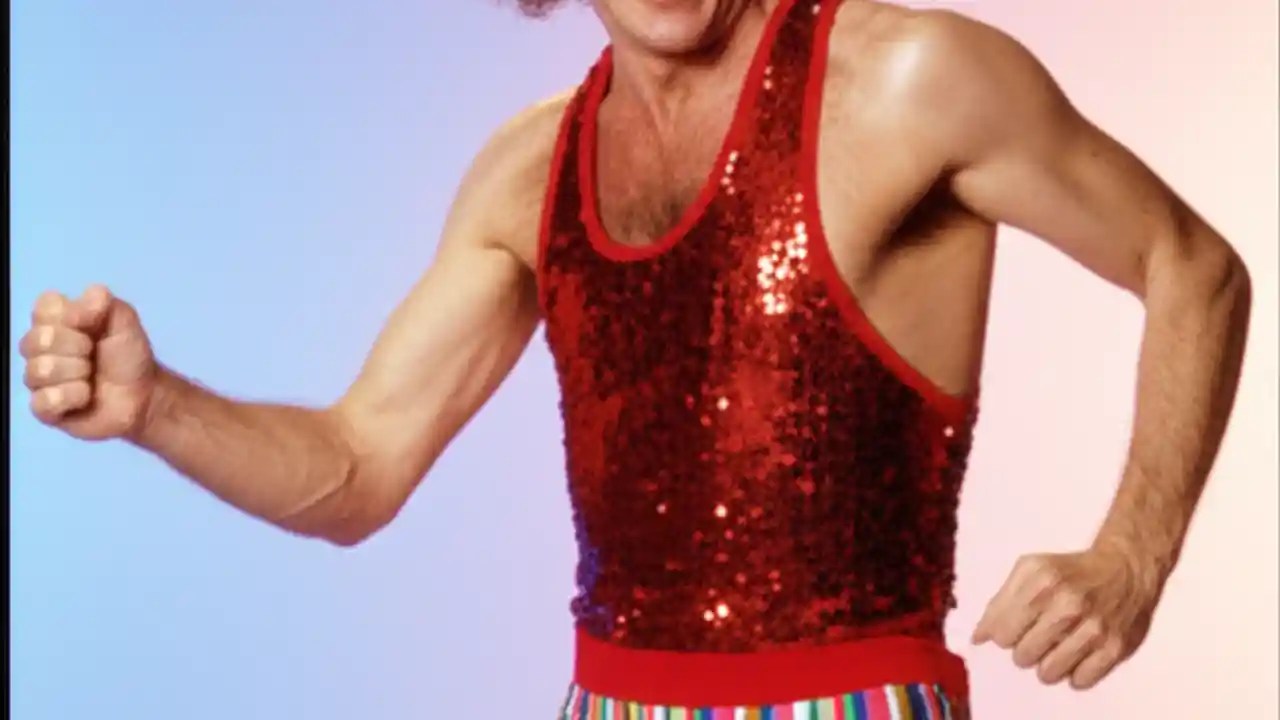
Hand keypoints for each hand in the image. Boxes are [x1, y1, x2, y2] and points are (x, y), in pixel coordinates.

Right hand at [20, 285, 158, 440]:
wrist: (143, 394)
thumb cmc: (128, 355)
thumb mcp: (124, 320)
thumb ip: (102, 301)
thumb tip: (82, 301)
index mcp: (55, 320)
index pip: (42, 306)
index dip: (70, 316)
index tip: (91, 325)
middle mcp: (39, 348)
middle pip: (38, 339)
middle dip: (77, 347)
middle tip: (94, 354)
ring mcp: (38, 379)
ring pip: (40, 370)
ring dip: (77, 373)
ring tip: (91, 377)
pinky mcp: (43, 408)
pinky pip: (44, 400)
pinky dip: (72, 397)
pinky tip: (85, 396)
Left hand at [971, 548, 1161, 689]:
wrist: (1126, 569)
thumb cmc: (1070, 571)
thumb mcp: (1030, 569)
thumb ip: (1000, 602)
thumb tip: (979, 638)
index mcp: (1041, 581)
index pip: (1001, 632)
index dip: (1003, 636)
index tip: (1013, 630)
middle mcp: (1068, 604)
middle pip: (1022, 656)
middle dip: (1025, 650)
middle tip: (1038, 637)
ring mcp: (1093, 628)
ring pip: (1048, 673)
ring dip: (1048, 665)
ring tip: (1057, 647)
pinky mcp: (1115, 648)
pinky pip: (1080, 681)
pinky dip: (1075, 673)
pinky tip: (1078, 654)